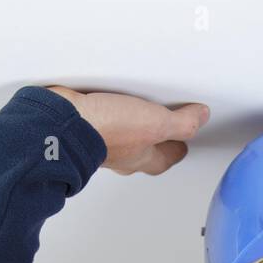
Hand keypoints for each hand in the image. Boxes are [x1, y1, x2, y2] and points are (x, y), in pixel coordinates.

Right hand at [45, 85, 209, 176]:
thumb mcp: (155, 123)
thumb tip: (200, 118)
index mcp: (140, 158)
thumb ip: (181, 123)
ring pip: (120, 140)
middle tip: (161, 133)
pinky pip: (99, 122)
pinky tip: (103, 103)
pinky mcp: (82, 125)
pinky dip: (105, 115)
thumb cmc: (104, 130)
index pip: (165, 159)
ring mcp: (99, 141)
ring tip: (135, 116)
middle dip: (153, 144)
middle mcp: (119, 154)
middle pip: (142, 153)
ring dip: (128, 130)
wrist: (63, 122)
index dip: (177, 151)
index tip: (184, 144)